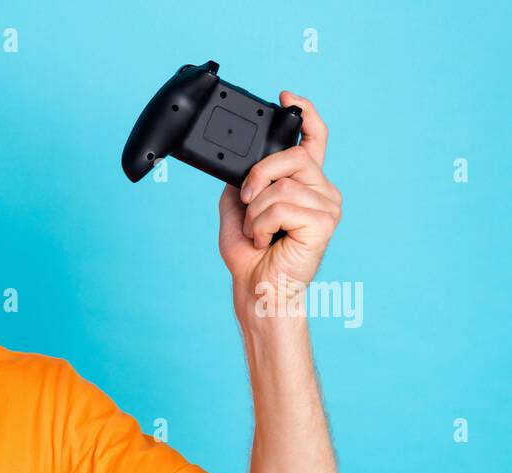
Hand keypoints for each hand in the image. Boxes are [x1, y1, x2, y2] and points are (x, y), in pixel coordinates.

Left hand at [218, 92, 341, 322]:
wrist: (256, 289)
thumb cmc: (250, 256)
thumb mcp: (236, 209)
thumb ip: (242, 181)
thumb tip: (240, 165)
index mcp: (304, 184)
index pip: (313, 139)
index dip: (304, 113)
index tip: (286, 94)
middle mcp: (321, 190)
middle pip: (290, 155)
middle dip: (257, 176)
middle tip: (246, 201)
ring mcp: (327, 205)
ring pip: (279, 186)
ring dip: (255, 213)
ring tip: (258, 233)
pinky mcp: (324, 221)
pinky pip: (281, 205)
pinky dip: (261, 225)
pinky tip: (266, 240)